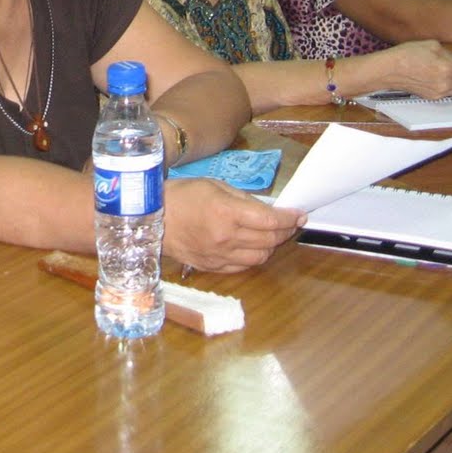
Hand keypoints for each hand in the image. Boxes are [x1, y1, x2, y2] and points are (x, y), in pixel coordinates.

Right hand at [163, 179, 303, 273]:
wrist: (152, 217)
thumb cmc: (182, 194)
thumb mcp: (214, 185)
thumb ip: (243, 199)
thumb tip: (267, 211)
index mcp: (227, 212)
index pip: (270, 220)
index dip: (289, 217)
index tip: (299, 213)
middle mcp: (226, 237)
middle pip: (270, 239)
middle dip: (285, 230)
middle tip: (289, 223)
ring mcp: (220, 255)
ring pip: (261, 256)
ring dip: (271, 245)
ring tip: (272, 235)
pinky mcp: (213, 266)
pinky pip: (244, 266)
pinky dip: (254, 256)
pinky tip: (253, 246)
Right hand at [367, 40, 451, 98]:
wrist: (389, 70)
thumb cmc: (407, 54)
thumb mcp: (431, 45)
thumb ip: (450, 53)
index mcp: (447, 68)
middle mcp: (445, 83)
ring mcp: (439, 92)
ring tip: (448, 72)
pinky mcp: (433, 97)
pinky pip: (450, 93)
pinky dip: (449, 86)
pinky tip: (439, 78)